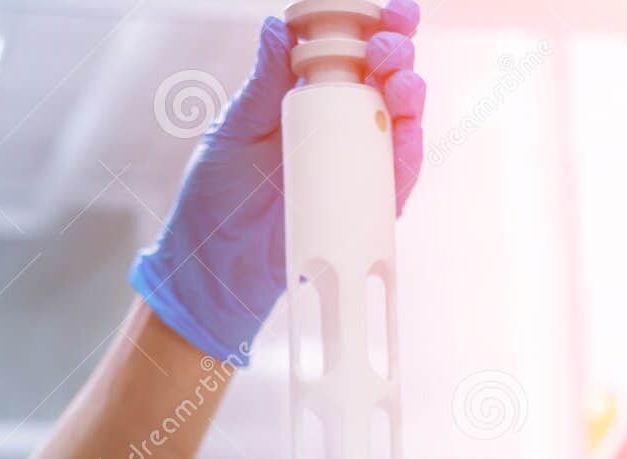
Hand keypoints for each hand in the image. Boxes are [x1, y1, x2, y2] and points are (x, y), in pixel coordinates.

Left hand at [130, 0, 425, 364]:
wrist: (217, 266)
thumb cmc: (216, 194)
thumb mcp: (234, 129)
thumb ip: (263, 82)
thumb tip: (277, 26)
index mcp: (308, 94)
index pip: (351, 49)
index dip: (377, 24)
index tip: (391, 10)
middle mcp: (339, 124)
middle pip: (386, 77)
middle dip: (397, 53)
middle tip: (387, 49)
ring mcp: (355, 164)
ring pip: (400, 122)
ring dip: (409, 97)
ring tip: (401, 84)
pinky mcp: (366, 205)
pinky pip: (398, 176)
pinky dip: (408, 154)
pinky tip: (406, 135)